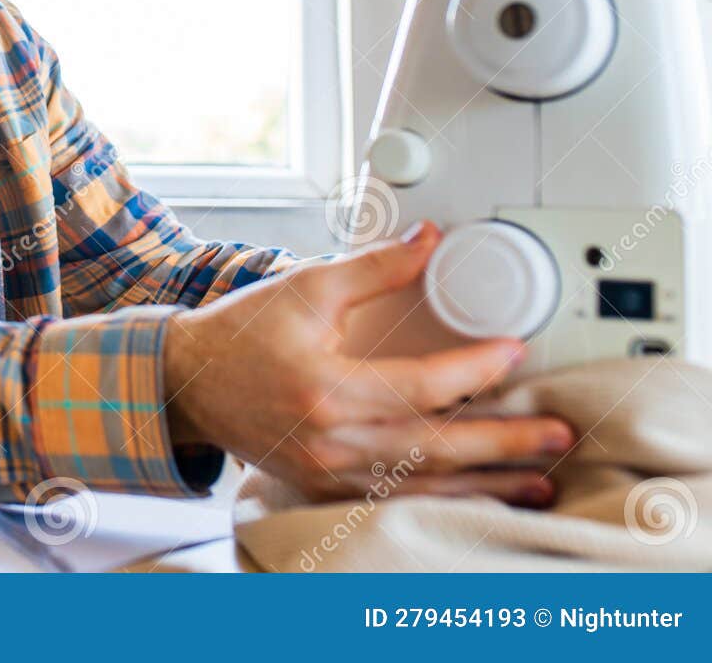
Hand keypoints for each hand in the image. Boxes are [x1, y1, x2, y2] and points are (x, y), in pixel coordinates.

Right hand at [163, 221, 574, 505]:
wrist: (186, 381)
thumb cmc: (240, 332)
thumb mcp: (306, 286)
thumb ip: (374, 267)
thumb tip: (430, 240)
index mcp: (326, 386)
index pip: (422, 385)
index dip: (475, 369)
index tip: (513, 351)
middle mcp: (330, 439)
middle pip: (437, 448)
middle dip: (505, 442)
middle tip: (556, 434)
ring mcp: (326, 471)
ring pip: (423, 487)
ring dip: (486, 484)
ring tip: (537, 482)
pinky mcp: (322, 487)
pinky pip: (395, 503)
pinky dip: (442, 501)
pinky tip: (476, 497)